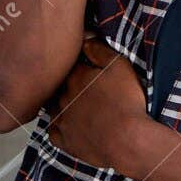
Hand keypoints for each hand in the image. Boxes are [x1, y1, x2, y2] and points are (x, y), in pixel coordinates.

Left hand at [46, 35, 149, 171]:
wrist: (127, 140)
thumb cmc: (126, 102)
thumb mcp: (119, 66)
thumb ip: (99, 50)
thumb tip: (85, 38)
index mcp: (76, 77)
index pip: (70, 64)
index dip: (78, 64)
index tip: (85, 65)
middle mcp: (64, 97)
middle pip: (59, 86)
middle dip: (67, 83)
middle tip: (83, 85)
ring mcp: (62, 120)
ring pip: (53, 108)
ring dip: (61, 104)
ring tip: (75, 104)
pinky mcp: (65, 141)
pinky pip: (54, 132)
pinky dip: (59, 127)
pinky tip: (67, 125)